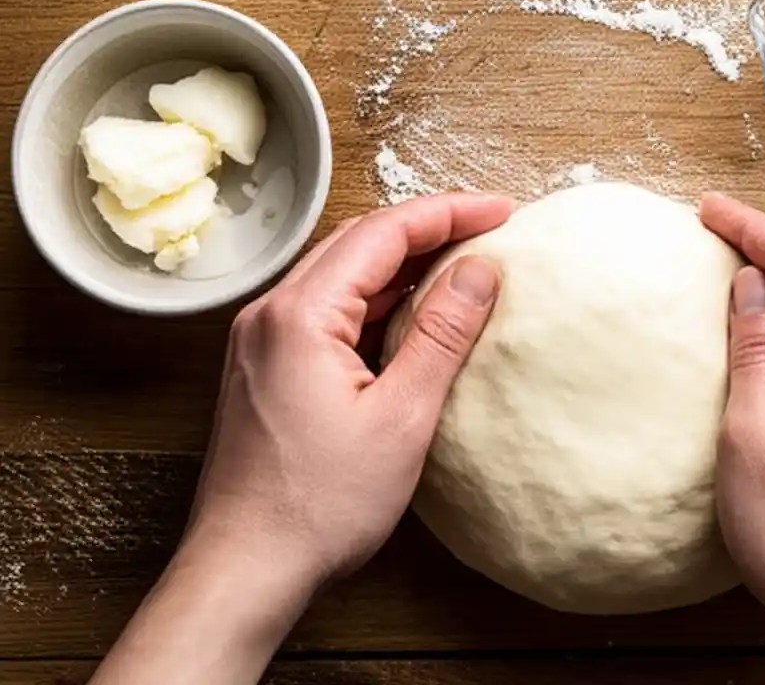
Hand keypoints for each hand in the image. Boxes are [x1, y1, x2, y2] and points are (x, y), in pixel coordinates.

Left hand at [91, 193, 512, 684]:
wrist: (245, 568)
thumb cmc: (321, 505)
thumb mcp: (402, 418)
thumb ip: (443, 334)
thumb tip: (480, 269)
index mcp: (300, 316)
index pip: (382, 233)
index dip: (449, 213)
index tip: (503, 211)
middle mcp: (269, 315)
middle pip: (356, 242)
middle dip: (426, 227)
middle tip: (489, 229)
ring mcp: (260, 341)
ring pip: (340, 275)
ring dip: (400, 263)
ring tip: (461, 264)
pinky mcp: (264, 368)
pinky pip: (325, 311)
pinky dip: (374, 300)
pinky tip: (411, 315)